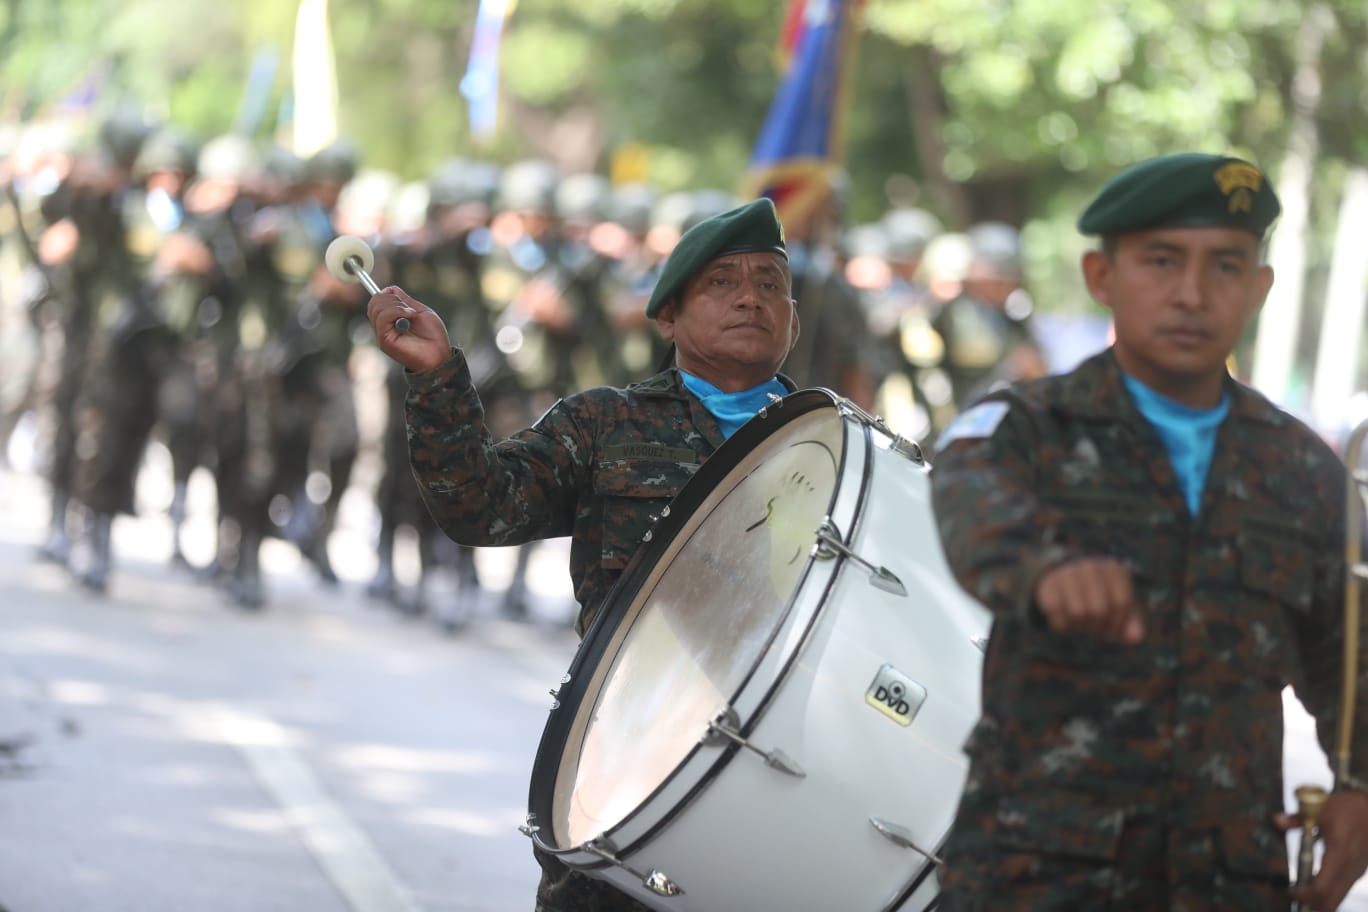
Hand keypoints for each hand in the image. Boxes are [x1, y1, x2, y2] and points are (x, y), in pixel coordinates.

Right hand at [366, 285, 450, 373]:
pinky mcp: (385, 340)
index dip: (384, 294)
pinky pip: (383, 318)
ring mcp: (383, 335)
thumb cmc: (434, 337)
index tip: (397, 293)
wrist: (440, 355)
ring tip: (411, 313)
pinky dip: (397, 311)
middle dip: (390, 297)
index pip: (376, 303)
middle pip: (373, 304)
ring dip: (396, 304)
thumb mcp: (420, 311)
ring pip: (377, 308)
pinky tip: (410, 316)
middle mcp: (383, 329)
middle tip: (408, 306)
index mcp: (390, 323)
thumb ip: (405, 301)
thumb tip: (390, 289)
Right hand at [1033, 557, 1143, 642]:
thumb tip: (1137, 638)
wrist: (1064, 582)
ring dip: (1081, 626)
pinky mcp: (1048, 586)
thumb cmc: (1100, 599)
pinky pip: (1058, 617)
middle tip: (1095, 627)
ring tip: (1081, 621)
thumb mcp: (1118, 609)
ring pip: (1078, 613)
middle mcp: (1090, 567)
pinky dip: (1063, 625)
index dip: (1118, 623)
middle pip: (1099, 610)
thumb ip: (1132, 624)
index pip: (1121, 602)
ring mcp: (1067, 574)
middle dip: (1098, 626)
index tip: (1113, 628)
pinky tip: (1065, 619)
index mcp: (1114, 570)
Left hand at [1277, 789, 1367, 911]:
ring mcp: (1356, 871)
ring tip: (1299, 897)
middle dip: (1312, 905)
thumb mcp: (1320, 807)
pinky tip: (1312, 889)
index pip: (1321, 887)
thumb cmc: (1348, 807)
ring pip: (1338, 898)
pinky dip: (1328, 894)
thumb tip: (1276, 820)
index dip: (1304, 895)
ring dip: (1320, 902)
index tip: (1289, 891)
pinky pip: (1342, 890)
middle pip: (1331, 901)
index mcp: (1339, 854)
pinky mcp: (1358, 870)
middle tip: (1293, 901)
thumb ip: (1297, 818)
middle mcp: (1350, 868)